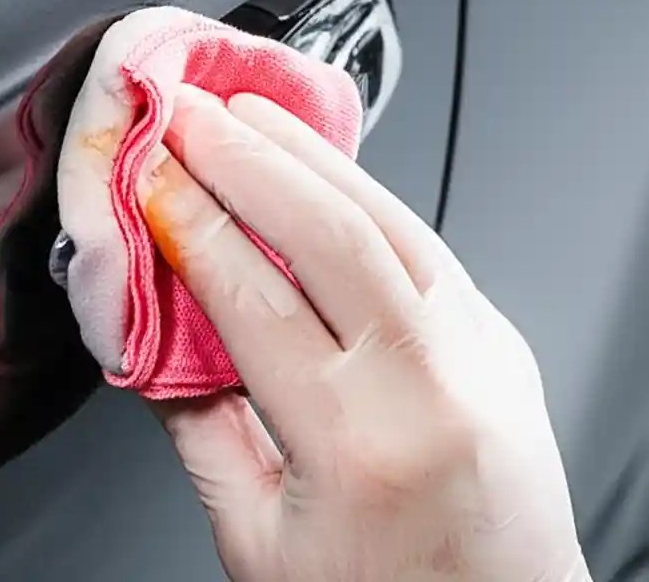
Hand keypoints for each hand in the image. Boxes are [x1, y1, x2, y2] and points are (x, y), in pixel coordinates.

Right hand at [138, 85, 589, 580]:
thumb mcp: (256, 538)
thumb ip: (196, 427)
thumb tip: (152, 335)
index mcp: (355, 444)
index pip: (250, 294)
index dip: (187, 221)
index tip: (146, 174)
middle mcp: (431, 383)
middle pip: (325, 229)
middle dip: (242, 156)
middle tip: (184, 110)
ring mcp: (482, 352)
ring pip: (388, 217)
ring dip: (307, 154)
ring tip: (245, 111)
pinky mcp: (502, 340)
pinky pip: (424, 242)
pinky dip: (361, 192)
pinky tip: (319, 167)